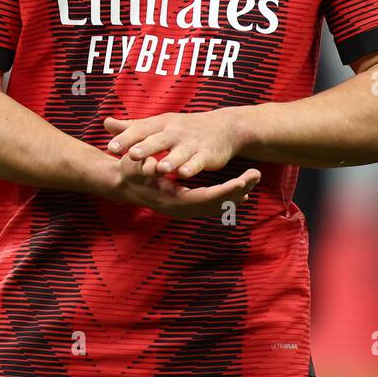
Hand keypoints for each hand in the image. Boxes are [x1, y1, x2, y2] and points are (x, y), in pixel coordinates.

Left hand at [103, 108, 245, 179]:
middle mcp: (175, 132)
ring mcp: (191, 143)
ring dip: (170, 160)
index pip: (141, 130)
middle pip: (158, 140)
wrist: (223, 127)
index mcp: (161, 124)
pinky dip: (191, 167)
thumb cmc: (184, 128)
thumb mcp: (158, 124)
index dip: (126, 138)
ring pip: (178, 153)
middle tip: (131, 155)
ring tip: (159, 168)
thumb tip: (105, 123)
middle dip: (146, 147)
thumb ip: (132, 126)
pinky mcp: (206, 154)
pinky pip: (197, 162)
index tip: (111, 147)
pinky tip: (183, 174)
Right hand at [103, 150, 260, 219]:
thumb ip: (143, 166)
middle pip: (215, 203)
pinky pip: (211, 205)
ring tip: (253, 179)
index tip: (242, 182)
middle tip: (255, 175)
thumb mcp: (133, 166)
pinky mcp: (187, 206)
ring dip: (236, 193)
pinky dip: (227, 198)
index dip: (224, 191)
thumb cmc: (129, 171)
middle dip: (237, 190)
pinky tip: (242, 192)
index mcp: (172, 201)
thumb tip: (151, 166)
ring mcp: (185, 210)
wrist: (123, 184)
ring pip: (216, 206)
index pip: (204, 198)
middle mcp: (181, 209)